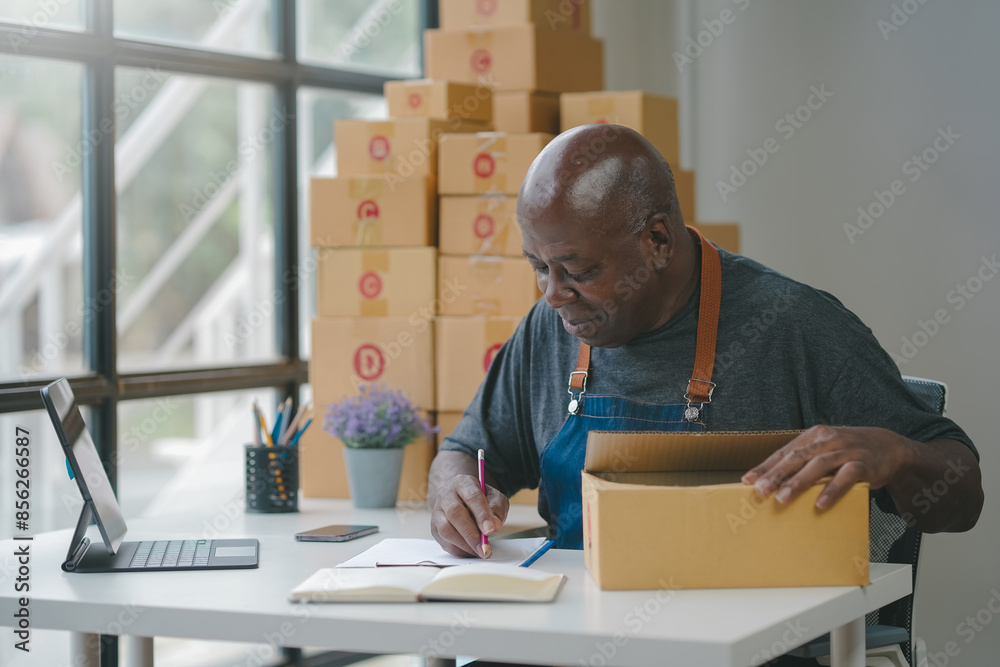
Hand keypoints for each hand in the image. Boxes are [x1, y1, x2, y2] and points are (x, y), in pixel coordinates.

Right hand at [430, 473, 508, 557]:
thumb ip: (497, 508)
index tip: (491, 530)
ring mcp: (437, 512)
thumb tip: (494, 526)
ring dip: (464, 544)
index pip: (472, 497)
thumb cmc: (480, 500)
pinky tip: (472, 551)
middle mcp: (446, 496)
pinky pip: (445, 542)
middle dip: (471, 534)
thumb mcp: (494, 498)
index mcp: (463, 483)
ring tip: (480, 551)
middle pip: (455, 513)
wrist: (460, 500)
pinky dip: (460, 550)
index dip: (482, 514)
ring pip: (446, 529)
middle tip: (485, 548)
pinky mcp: (435, 528)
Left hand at [742, 425, 913, 508]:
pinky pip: (846, 477)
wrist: (890, 447)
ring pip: (818, 465)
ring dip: (798, 483)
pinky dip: (832, 490)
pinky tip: (820, 503)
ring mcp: (846, 450)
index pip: (784, 452)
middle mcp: (827, 440)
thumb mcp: (825, 451)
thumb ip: (804, 462)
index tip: (747, 481)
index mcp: (813, 436)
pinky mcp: (864, 464)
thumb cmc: (849, 452)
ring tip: (782, 498)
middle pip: (797, 457)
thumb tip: (775, 482)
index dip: (765, 467)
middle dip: (776, 474)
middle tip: (759, 490)